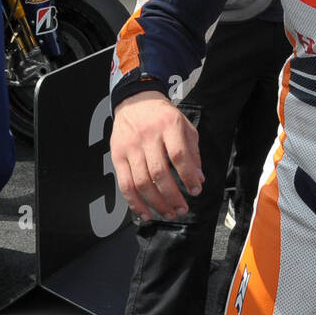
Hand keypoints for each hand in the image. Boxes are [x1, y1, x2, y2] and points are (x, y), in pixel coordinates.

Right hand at [110, 91, 202, 221]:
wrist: (135, 101)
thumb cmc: (162, 116)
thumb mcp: (184, 126)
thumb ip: (192, 152)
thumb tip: (198, 179)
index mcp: (168, 125)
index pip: (178, 155)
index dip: (188, 176)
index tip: (195, 191)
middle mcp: (148, 135)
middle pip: (159, 172)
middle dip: (172, 196)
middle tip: (182, 209)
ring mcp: (130, 147)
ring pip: (142, 182)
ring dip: (156, 203)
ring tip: (168, 213)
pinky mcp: (117, 156)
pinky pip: (125, 184)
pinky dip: (135, 203)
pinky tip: (145, 213)